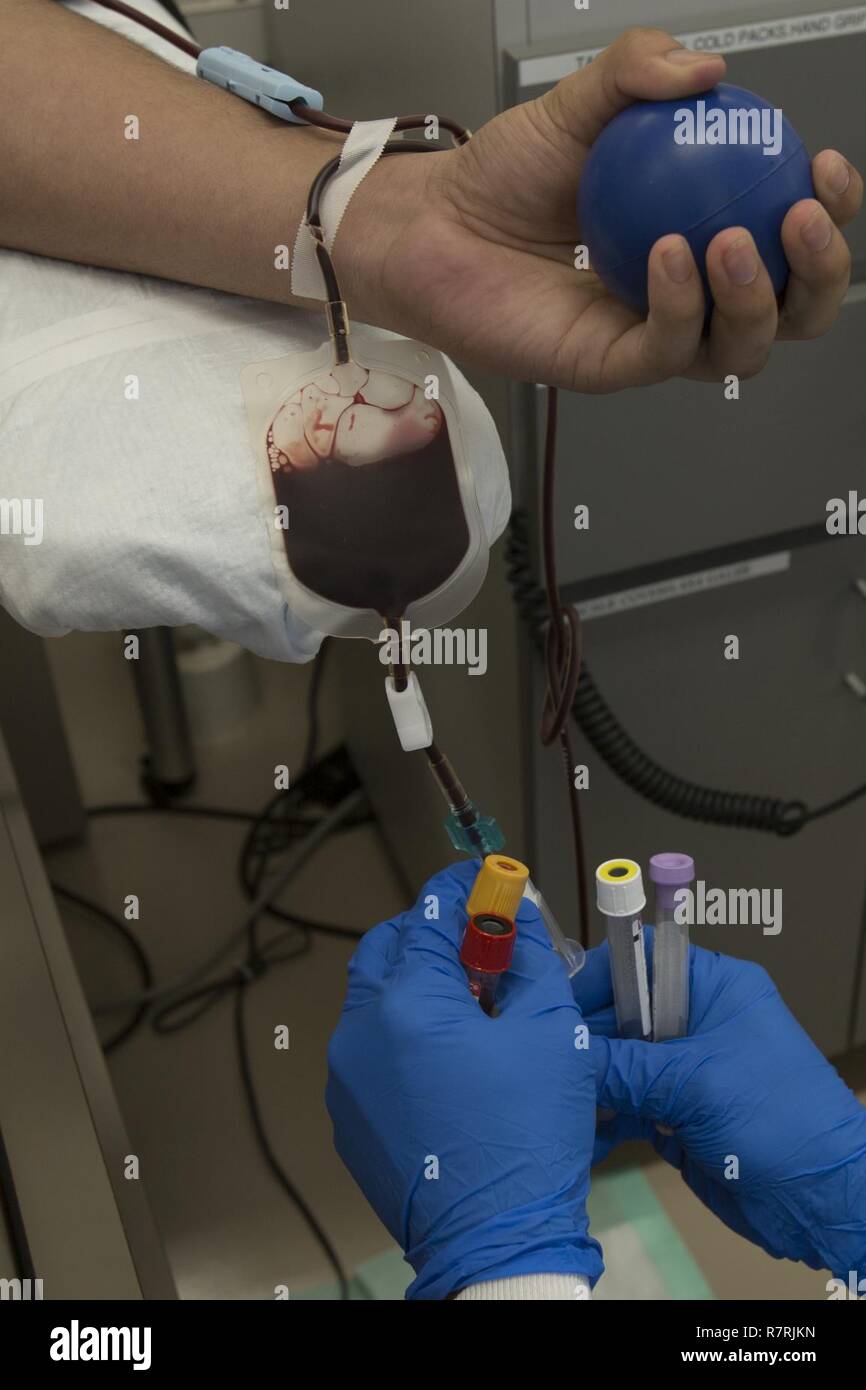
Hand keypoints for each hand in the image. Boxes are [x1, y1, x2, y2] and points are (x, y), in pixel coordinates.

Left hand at [326, 860, 602, 1298]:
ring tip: (472, 1011)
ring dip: (415, 986)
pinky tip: (449, 1062)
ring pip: (373, 1000)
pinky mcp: (348, 1116)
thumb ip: (530, 960)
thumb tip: (515, 919)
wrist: (496, 1242)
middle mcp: (360, 1031)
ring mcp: (346, 1077)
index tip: (488, 880)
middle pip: (385, 948)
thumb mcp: (551, 1032)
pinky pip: (369, 1052)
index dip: (465, 889)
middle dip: (430, 934)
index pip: (431, 914)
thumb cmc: (528, 1137)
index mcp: (408, 1002)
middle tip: (479, 949)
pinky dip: (402, 1036)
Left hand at [344, 28, 861, 390]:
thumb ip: (637, 73)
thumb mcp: (577, 105)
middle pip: (790, 313)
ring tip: (731, 238)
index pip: (790, 241)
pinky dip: (680, 306)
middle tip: (798, 218)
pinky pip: (666, 351)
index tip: (819, 165)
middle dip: (820, 275)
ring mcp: (650, 337)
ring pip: (740, 349)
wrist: (433, 225)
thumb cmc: (501, 177)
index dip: (828, 213)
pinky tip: (671, 252)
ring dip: (756, 298)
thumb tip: (707, 70)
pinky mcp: (608, 366)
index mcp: (701, 234)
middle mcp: (688, 295)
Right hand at [575, 935, 865, 1276]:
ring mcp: (684, 1069)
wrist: (820, 1200)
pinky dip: (602, 1119)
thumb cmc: (776, 1120)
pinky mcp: (675, 1114)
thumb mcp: (695, 1085)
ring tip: (554, 1104)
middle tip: (541, 1064)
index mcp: (713, 987)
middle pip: (620, 1016)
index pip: (639, 965)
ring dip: (589, 1085)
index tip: (549, 1009)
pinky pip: (626, 1104)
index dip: (594, 983)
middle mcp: (696, 1020)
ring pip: (618, 1063)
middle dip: (584, 1042)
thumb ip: (624, 1067)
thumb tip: (563, 1055)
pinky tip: (578, 1135)